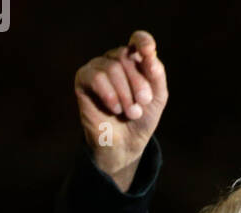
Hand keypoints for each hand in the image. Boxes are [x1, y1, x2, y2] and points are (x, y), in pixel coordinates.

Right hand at [74, 30, 168, 190]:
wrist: (125, 143)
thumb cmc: (141, 118)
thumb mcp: (157, 97)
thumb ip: (156, 74)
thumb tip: (149, 54)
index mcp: (135, 61)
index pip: (138, 40)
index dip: (143, 41)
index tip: (149, 50)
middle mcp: (114, 59)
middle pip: (126, 56)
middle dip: (138, 83)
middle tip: (143, 103)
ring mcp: (97, 67)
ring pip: (112, 67)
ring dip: (126, 94)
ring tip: (131, 112)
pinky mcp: (83, 79)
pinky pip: (96, 77)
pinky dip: (109, 95)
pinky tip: (114, 109)